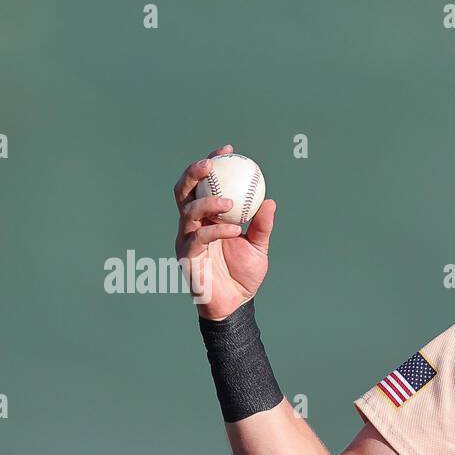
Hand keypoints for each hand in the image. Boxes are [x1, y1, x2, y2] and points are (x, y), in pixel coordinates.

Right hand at [172, 143, 276, 319]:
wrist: (236, 304)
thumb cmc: (243, 273)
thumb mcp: (258, 247)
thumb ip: (262, 226)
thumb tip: (271, 201)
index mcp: (207, 218)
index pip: (204, 185)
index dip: (212, 164)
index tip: (228, 150)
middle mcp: (192, 225)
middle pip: (184, 191)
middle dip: (194, 173)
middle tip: (211, 164)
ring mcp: (187, 240)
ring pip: (188, 212)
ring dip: (207, 203)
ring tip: (229, 203)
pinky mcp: (187, 258)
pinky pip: (199, 239)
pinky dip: (216, 231)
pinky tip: (235, 230)